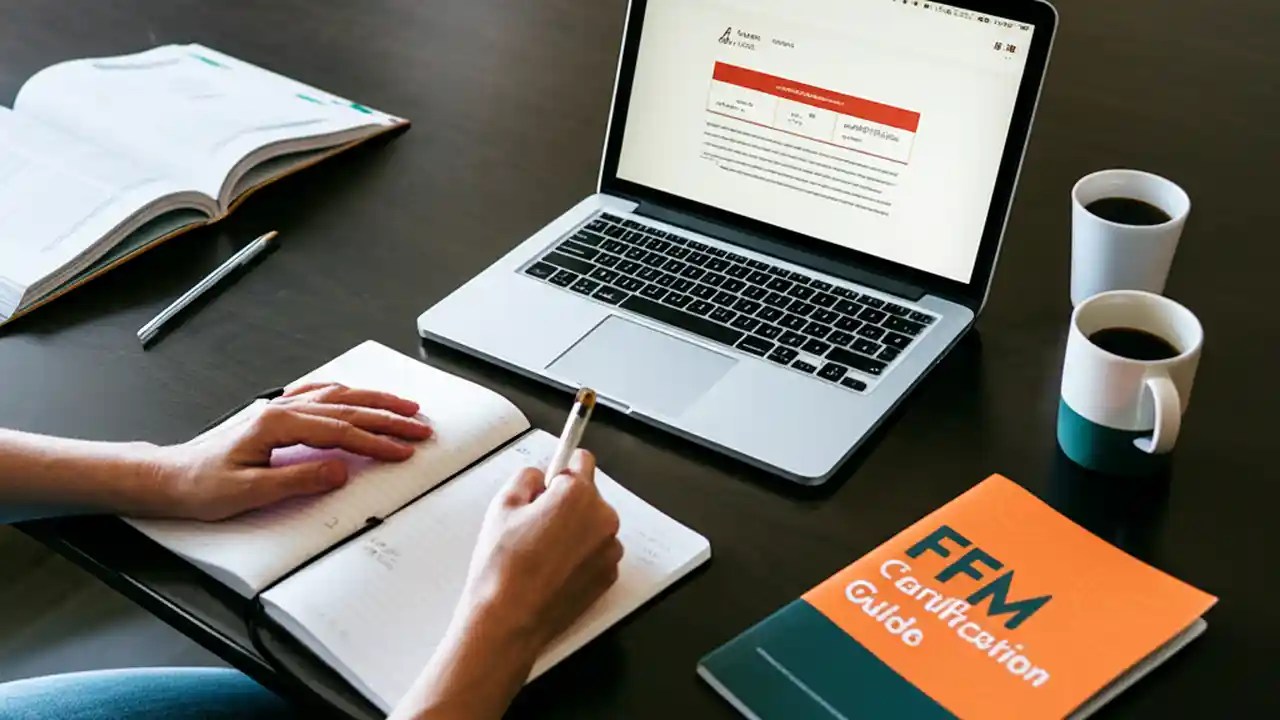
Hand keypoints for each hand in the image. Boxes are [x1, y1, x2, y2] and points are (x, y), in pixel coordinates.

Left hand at [144, 382, 430, 520]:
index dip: (376, 442)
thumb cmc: (201, 486)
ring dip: (374, 401)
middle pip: (348, 409)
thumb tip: (339, 470)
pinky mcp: (276, 415)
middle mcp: (281, 409)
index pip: (341, 432)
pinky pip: (319, 394)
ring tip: (404, 407)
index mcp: (277, 425)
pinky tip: (356, 395)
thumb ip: (298, 480)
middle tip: (419, 428)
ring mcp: (279, 408)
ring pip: (338, 397)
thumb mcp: (249, 492)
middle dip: (389, 418)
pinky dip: (345, 394)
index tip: (403, 450)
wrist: (169, 478)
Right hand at [389, 450, 621, 719]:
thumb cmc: (502, 566)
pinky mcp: (608, 576)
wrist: (508, 621)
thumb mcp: (502, 506)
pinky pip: (596, 552)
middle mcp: (602, 519)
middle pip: (588, 495)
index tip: (553, 476)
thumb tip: (539, 477)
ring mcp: (609, 550)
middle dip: (565, 502)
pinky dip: (580, 555)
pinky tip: (552, 569)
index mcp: (578, 494)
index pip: (582, 460)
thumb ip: (526, 478)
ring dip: (575, 530)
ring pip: (592, 525)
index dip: (562, 468)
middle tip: (533, 523)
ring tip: (541, 551)